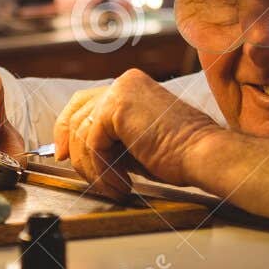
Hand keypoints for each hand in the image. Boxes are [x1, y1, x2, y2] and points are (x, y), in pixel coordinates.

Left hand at [52, 70, 220, 198]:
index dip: (68, 127)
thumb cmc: (180, 153)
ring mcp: (119, 92)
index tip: (64, 152)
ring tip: (113, 186)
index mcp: (130, 85)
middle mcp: (123, 83)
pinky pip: (92, 144)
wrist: (203, 154)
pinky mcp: (115, 109)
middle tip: (70, 166)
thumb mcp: (136, 140)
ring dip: (92, 167)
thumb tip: (80, 151)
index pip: (85, 101)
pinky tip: (120, 183)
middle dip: (69, 143)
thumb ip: (110, 138)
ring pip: (81, 133)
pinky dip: (101, 169)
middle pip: (76, 112)